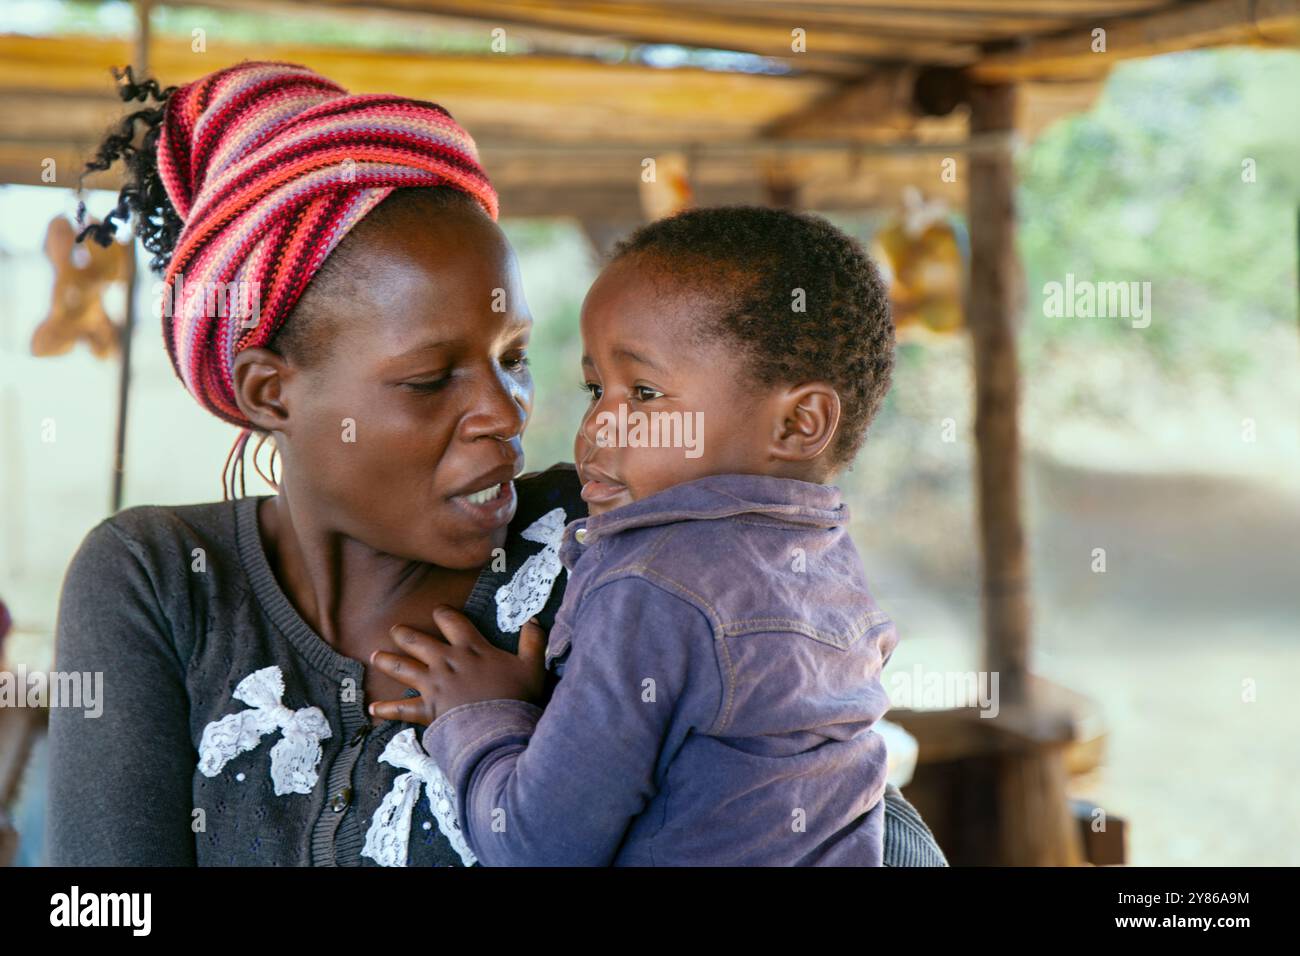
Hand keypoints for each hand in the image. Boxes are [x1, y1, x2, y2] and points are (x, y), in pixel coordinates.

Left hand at [368, 605, 546, 724]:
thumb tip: (535, 620)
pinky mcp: (428, 708)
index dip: (443, 615)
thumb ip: (533, 642)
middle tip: (395, 630)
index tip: (437, 611)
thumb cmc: (516, 697)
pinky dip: (387, 709)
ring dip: (388, 661)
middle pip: (420, 642)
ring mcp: (434, 685)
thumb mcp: (532, 667)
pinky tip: (373, 708)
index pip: (453, 623)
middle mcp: (448, 662)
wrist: (499, 727)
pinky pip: (402, 708)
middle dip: (405, 634)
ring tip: (375, 655)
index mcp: (471, 649)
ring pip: (405, 668)